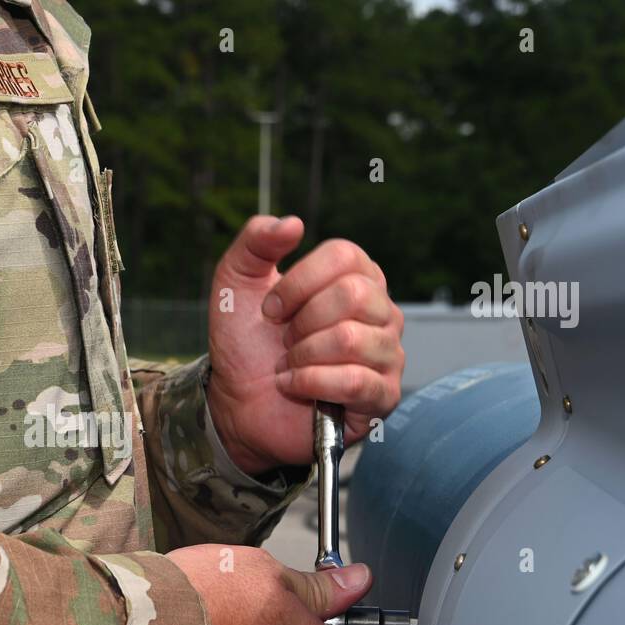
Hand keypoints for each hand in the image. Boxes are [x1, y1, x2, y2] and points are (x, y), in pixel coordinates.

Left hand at [205, 215, 405, 472]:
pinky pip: (356, 382)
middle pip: (354, 295)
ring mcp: (387, 355)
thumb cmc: (246, 344)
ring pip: (351, 339)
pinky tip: (295, 386)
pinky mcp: (382, 397)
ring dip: (303, 355)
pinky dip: (311, 383)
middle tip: (285, 341)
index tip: (270, 309)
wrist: (237, 402)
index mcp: (357, 278)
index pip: (345, 256)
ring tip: (290, 365)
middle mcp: (381, 312)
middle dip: (301, 322)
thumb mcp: (237, 283)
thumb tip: (292, 223)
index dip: (298, 282)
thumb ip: (256, 242)